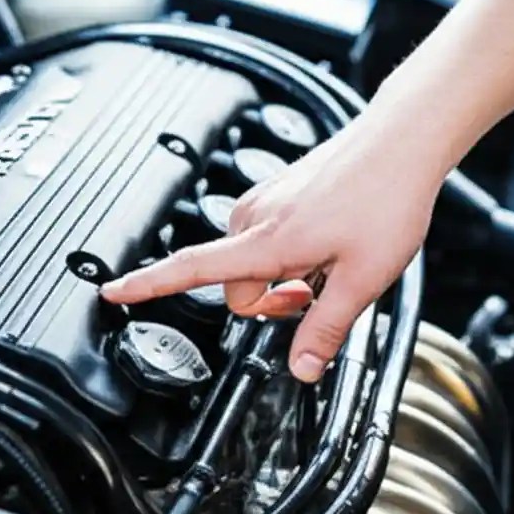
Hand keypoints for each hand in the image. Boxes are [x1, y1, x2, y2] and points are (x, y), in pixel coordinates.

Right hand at [100, 117, 446, 381]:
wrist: (401, 143)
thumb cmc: (386, 200)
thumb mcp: (363, 280)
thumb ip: (325, 329)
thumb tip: (302, 370)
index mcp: (266, 242)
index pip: (190, 268)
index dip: (148, 285)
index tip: (112, 291)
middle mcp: (253, 217)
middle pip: (237, 288)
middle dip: (271, 303)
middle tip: (319, 293)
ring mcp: (263, 201)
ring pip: (251, 265)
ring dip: (282, 278)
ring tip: (330, 263)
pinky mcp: (275, 192)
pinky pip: (265, 239)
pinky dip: (288, 253)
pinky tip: (327, 242)